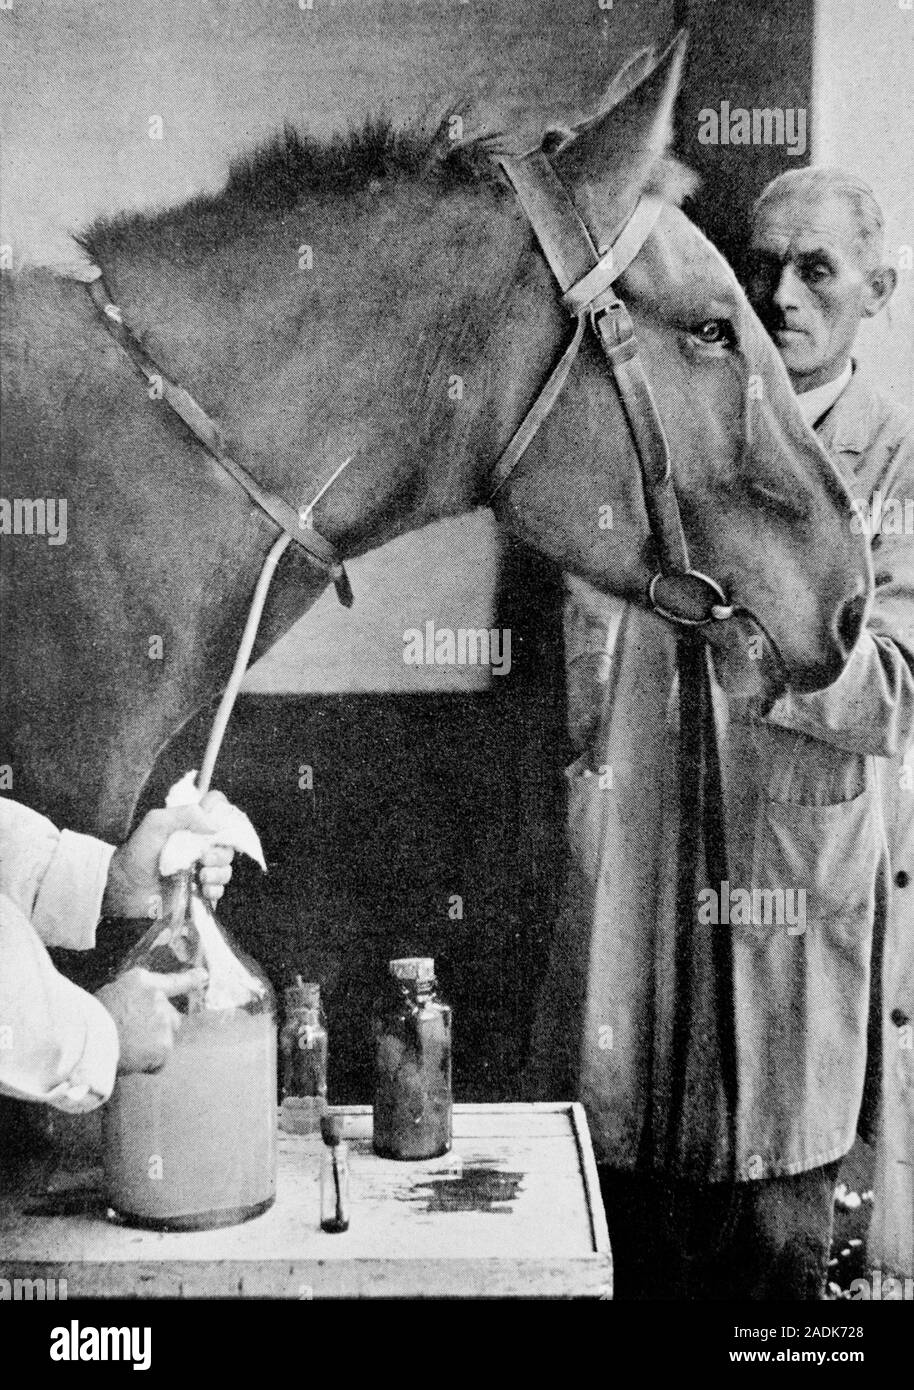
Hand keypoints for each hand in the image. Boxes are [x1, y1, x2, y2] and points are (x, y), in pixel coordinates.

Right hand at [96, 967, 206, 1073]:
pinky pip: (160, 1059)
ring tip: (127, 1046)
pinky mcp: (164, 1044)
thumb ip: (135, 996)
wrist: (86, 1041)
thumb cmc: (91, 1020)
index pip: (174, 980)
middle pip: (171, 1017)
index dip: (191, 979)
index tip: (204, 977)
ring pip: (165, 1038)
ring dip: (152, 1045)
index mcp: (142, 981)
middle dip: (158, 1027)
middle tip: (132, 1034)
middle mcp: (158, 997)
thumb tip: (146, 1007)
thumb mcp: (111, 994)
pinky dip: (149, 1063)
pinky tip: (131, 1058)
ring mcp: (163, 1020)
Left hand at [102, 790, 235, 918]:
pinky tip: (202, 890)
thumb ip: (184, 814)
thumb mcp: (154, 825)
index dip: (221, 815)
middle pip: (227, 840)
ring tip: (201, 877)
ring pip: (226, 865)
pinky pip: (220, 887)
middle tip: (204, 859)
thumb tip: (214, 824)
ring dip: (219, 871)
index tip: (214, 829)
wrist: (126, 894)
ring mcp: (199, 867)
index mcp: (188, 824)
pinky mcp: (199, 890)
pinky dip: (215, 889)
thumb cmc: (136, 856)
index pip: (216, 808)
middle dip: (221, 852)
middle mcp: (196, 843)